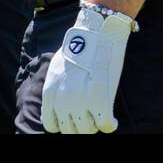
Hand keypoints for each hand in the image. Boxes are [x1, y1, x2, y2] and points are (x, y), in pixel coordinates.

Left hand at [40, 4, 134, 132]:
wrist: (97, 32)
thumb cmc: (80, 49)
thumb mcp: (58, 68)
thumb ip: (56, 90)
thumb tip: (58, 109)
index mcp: (50, 92)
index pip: (51, 125)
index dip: (64, 124)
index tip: (73, 119)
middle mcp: (62, 99)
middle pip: (70, 130)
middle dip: (81, 125)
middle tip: (90, 116)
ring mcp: (81, 101)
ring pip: (88, 130)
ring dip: (95, 125)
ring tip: (100, 115)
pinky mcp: (100, 100)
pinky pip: (105, 126)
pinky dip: (110, 125)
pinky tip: (112, 119)